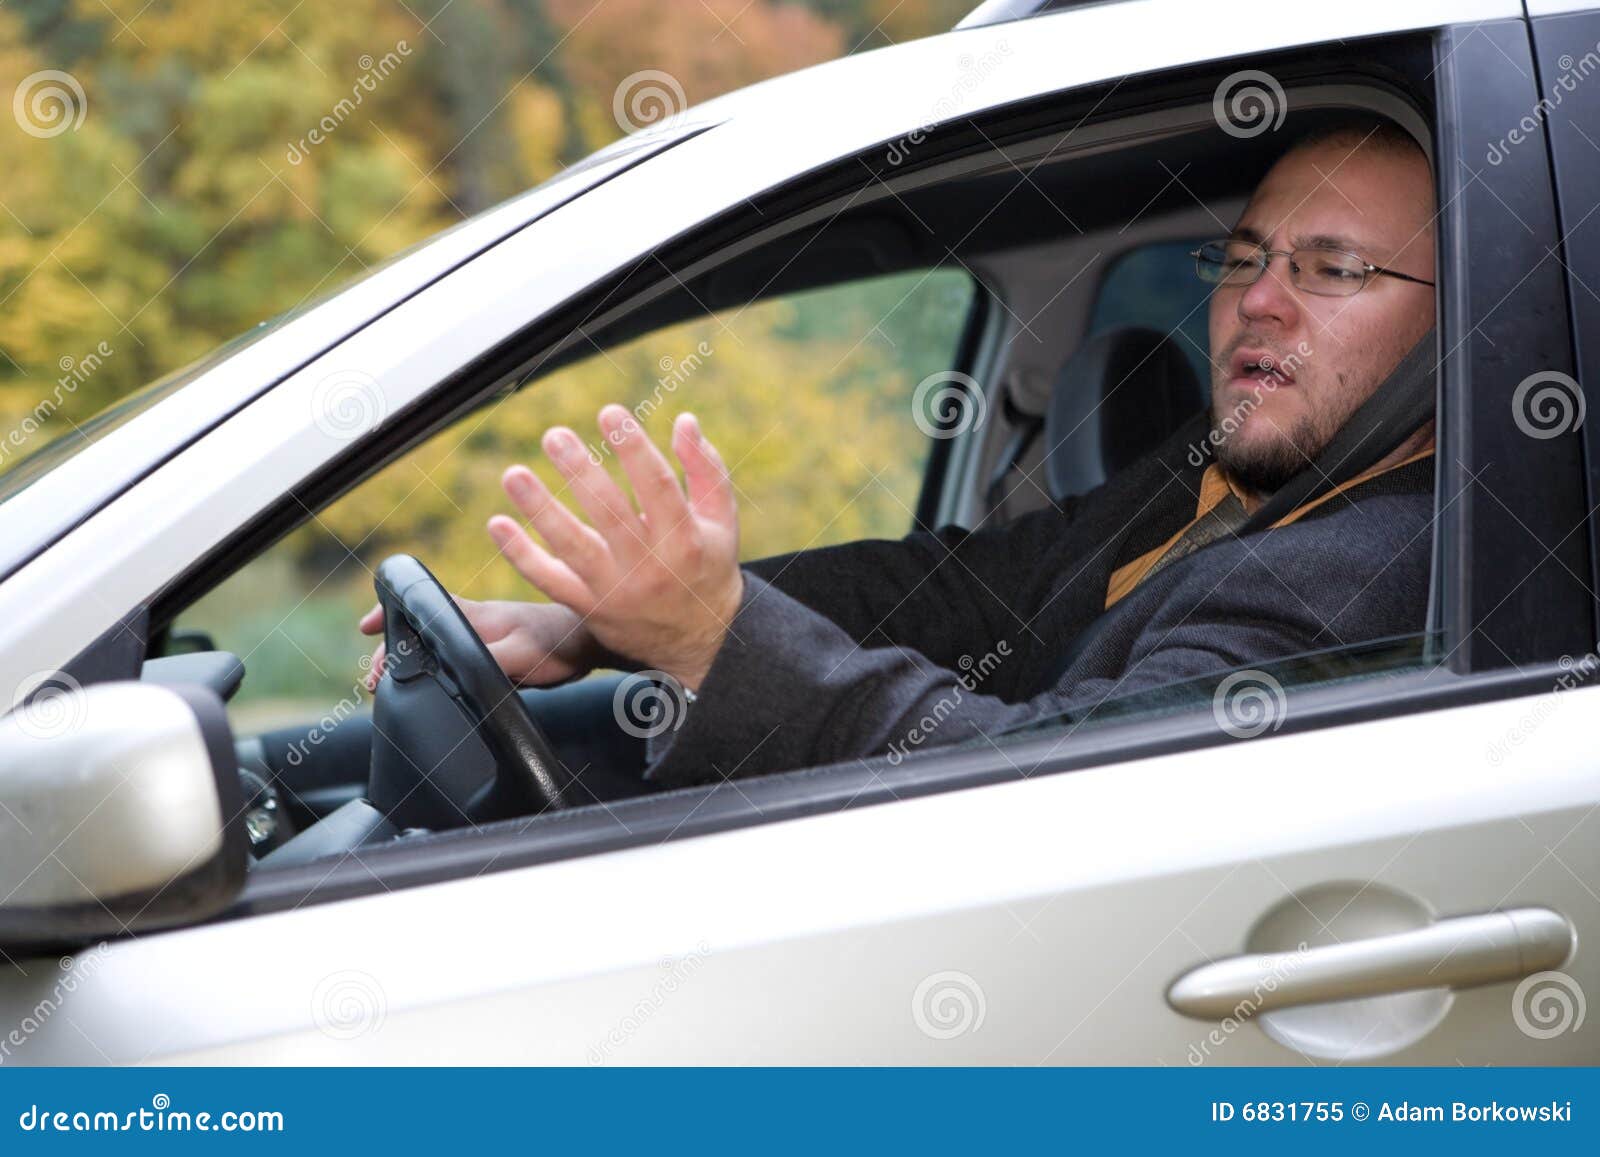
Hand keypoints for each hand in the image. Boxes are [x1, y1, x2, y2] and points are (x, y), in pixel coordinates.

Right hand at [358, 596, 602, 690]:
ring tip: (394, 679)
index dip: (389, 615)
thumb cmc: (560, 643)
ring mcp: (487, 633)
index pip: (422, 607)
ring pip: (438, 641)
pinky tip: (435, 680)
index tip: (365, 627)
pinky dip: (438, 664)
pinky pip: (458, 653)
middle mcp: (476, 621)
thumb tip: (450, 673)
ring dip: (413, 656)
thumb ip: (485, 663)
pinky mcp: (500, 648)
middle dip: (393, 647)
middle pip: (422, 628)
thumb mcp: (520, 657)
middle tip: (376, 677)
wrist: (593, 641)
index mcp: (474, 617)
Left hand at [487, 405, 741, 690]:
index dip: (633, 448)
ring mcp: (615, 589)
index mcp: (685, 539)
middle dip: (580, 472)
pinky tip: (497, 523)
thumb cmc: (708, 565)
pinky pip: (549, 580)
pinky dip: (520, 554)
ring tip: (514, 474)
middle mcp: (649, 566)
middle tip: (554, 435)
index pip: (657, 486)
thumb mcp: (722, 520)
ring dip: (540, 509)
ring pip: (572, 547)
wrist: (700, 640)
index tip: (610, 412)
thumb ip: (706, 468)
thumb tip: (683, 420)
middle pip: (610, 514)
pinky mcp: (588, 607)